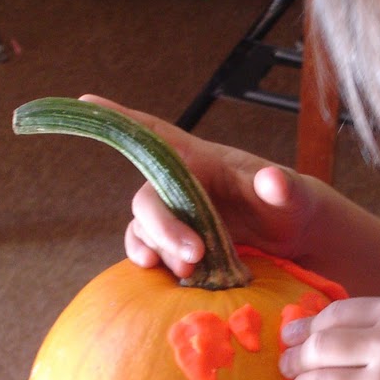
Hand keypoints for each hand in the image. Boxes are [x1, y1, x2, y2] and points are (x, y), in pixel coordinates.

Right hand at [90, 95, 316, 278]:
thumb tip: (272, 179)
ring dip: (160, 251)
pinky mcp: (177, 244)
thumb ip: (284, 187)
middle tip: (194, 255)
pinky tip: (169, 278)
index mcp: (200, 159)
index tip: (86, 102)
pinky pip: (150, 252)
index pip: (155, 134)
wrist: (294, 238)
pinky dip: (154, 265)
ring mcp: (176, 216)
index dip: (120, 118)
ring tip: (190, 270)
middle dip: (163, 228)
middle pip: (148, 200)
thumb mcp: (294, 194)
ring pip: (145, 230)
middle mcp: (179, 185)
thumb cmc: (291, 204)